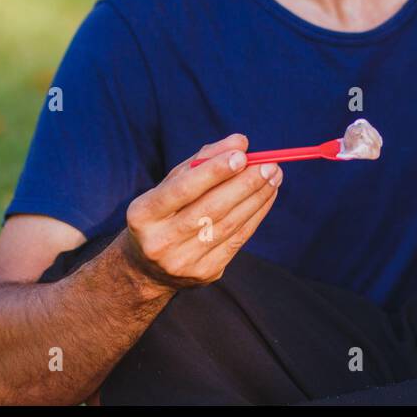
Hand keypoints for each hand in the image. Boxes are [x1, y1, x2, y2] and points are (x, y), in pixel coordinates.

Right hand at [121, 133, 280, 293]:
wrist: (148, 268)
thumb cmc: (165, 212)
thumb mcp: (172, 183)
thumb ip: (204, 159)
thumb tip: (240, 143)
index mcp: (142, 214)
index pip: (182, 189)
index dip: (214, 172)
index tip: (242, 155)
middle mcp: (159, 241)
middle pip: (210, 209)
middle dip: (245, 185)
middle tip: (269, 166)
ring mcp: (182, 262)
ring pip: (229, 224)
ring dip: (257, 198)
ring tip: (274, 176)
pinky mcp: (204, 273)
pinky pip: (237, 239)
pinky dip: (256, 214)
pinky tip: (268, 195)